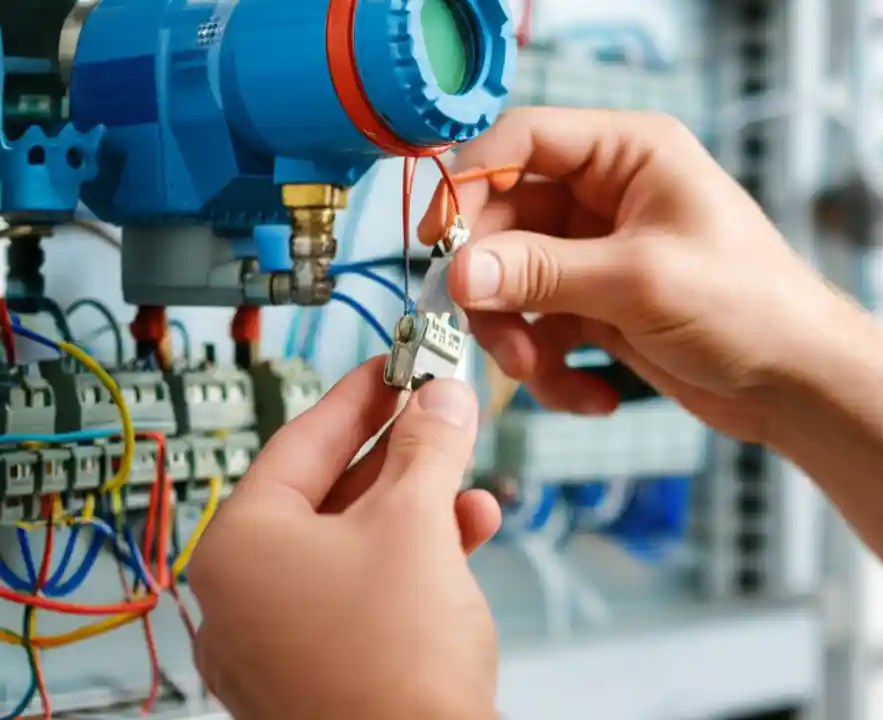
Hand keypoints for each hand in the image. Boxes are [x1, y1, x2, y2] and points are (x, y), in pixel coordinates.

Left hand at [188, 361, 500, 719]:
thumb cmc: (394, 663)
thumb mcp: (417, 522)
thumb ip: (428, 447)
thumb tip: (441, 398)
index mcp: (237, 546)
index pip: (300, 440)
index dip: (360, 395)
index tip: (396, 366)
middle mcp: (240, 595)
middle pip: (327, 494)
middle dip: (401, 457)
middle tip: (441, 417)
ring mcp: (274, 643)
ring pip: (350, 547)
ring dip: (417, 511)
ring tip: (469, 488)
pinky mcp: (315, 676)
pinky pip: (358, 596)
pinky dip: (408, 565)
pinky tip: (461, 542)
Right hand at [421, 108, 845, 443]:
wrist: (799, 385)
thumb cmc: (751, 308)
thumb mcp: (640, 281)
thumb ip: (544, 273)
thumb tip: (461, 271)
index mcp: (629, 153)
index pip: (524, 139)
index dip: (473, 181)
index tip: (442, 240)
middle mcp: (609, 196)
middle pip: (506, 220)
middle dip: (495, 284)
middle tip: (491, 333)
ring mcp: (602, 254)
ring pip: (515, 282)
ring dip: (517, 336)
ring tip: (541, 375)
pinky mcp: (602, 307)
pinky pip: (544, 329)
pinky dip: (553, 368)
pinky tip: (593, 396)